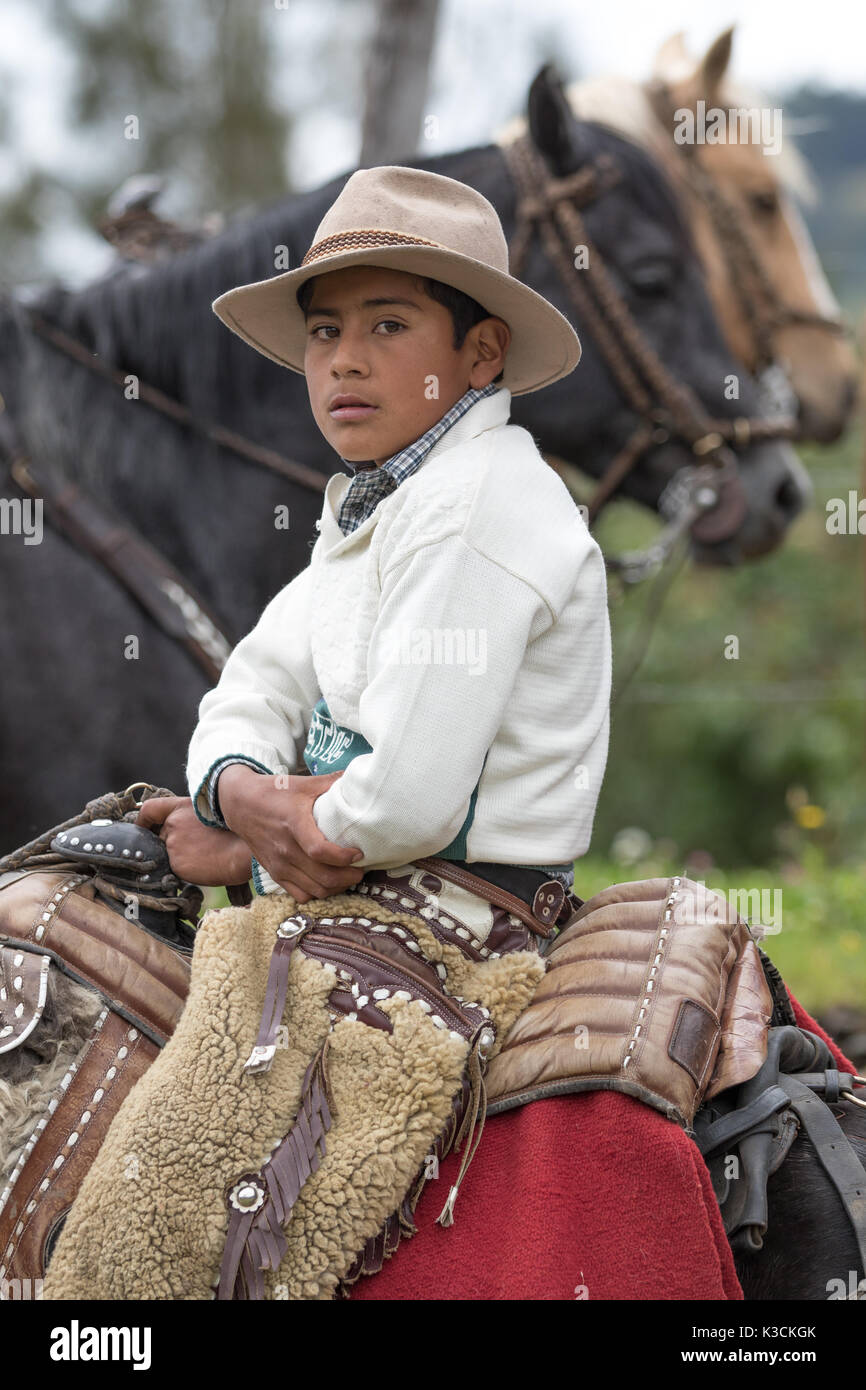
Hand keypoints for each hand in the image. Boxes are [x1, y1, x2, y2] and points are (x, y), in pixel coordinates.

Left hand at [136, 796, 251, 885]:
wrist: (243, 851)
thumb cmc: (232, 832)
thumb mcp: (209, 813)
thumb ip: (188, 818)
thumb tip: (176, 828)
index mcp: (180, 808)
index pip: (150, 810)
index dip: (143, 820)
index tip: (142, 828)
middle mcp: (172, 824)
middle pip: (161, 838)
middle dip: (172, 844)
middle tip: (196, 848)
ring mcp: (172, 844)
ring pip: (168, 855)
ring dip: (181, 858)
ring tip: (205, 856)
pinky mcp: (175, 864)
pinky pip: (175, 870)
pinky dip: (186, 870)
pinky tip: (204, 865)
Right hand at [216, 764, 365, 902]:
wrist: (240, 804)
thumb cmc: (274, 792)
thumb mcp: (302, 783)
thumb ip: (331, 782)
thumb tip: (357, 777)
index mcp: (294, 824)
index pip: (319, 851)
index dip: (343, 857)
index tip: (359, 853)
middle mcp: (285, 849)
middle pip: (322, 877)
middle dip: (348, 877)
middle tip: (361, 870)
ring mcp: (279, 864)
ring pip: (314, 890)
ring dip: (336, 887)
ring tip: (348, 877)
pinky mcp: (275, 873)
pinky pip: (300, 895)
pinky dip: (318, 893)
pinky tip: (328, 882)